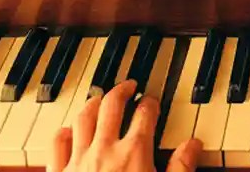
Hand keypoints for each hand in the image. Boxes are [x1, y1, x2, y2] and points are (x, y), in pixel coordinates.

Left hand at [48, 79, 201, 171]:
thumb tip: (193, 145)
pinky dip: (64, 132)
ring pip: (83, 118)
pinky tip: (68, 130)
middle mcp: (105, 149)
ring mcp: (79, 161)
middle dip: (121, 91)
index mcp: (135, 153)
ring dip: (92, 103)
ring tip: (99, 98)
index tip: (153, 102)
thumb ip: (181, 168)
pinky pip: (57, 144)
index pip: (145, 114)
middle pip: (111, 105)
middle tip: (128, 86)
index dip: (151, 103)